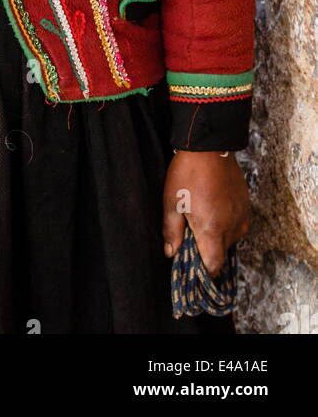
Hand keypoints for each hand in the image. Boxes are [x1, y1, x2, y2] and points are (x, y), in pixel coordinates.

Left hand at [162, 150, 249, 276]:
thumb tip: (171, 253)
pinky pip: (236, 226)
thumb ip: (172, 231)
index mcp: (213, 230)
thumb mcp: (172, 202)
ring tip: (199, 216)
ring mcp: (242, 217)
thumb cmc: (188, 172)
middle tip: (188, 235)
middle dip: (205, 251)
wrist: (210, 146)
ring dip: (215, 236)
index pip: (213, 266)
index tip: (191, 267)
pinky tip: (211, 209)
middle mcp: (233, 227)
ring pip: (229, 240)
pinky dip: (224, 224)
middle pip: (221, 254)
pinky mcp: (246, 206)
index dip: (202, 271)